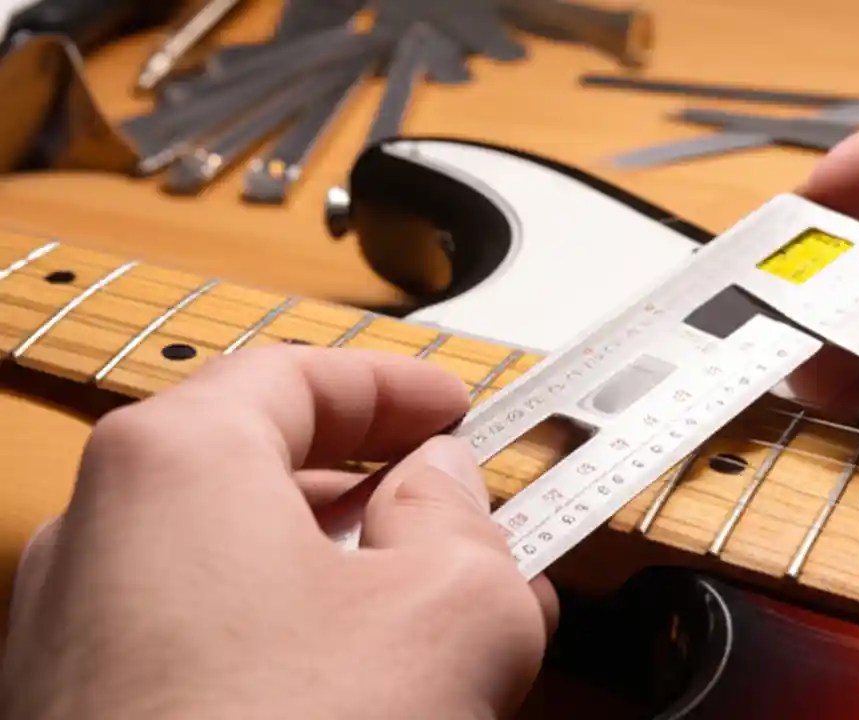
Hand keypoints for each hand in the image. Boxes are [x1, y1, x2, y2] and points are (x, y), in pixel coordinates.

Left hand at [1, 347, 556, 719]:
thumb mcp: (453, 607)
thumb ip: (468, 521)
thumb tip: (447, 492)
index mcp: (177, 462)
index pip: (301, 375)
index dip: (398, 387)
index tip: (453, 408)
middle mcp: (103, 533)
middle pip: (263, 465)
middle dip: (376, 488)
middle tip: (458, 513)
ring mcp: (78, 630)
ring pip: (235, 557)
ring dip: (340, 572)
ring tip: (427, 613)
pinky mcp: (86, 709)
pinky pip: (203, 634)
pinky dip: (288, 637)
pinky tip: (362, 687)